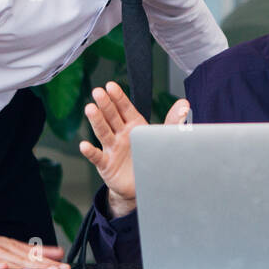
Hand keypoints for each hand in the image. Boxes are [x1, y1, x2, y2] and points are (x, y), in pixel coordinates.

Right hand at [78, 81, 190, 216]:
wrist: (141, 183)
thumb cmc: (149, 155)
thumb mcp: (161, 137)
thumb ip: (173, 121)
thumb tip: (185, 103)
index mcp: (134, 125)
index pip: (126, 108)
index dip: (119, 97)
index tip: (111, 86)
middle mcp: (121, 134)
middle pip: (112, 117)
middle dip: (105, 104)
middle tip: (98, 92)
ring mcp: (112, 148)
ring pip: (103, 132)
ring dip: (96, 121)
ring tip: (90, 109)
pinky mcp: (106, 164)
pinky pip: (97, 157)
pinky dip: (90, 152)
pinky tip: (84, 145)